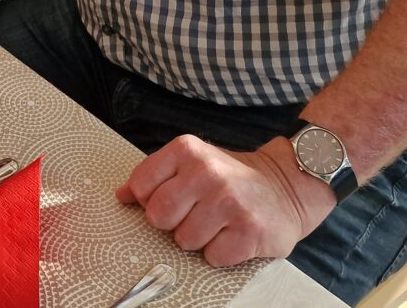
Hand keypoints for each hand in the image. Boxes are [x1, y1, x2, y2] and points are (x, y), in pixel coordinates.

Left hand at [116, 135, 334, 268]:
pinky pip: (213, 257)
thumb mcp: (191, 163)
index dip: (151, 200)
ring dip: (200, 239)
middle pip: (158, 216)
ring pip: (184, 241)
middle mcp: (206, 172)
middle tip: (197, 213)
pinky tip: (235, 234)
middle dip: (173, 223)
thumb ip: (154, 177)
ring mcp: (229, 201)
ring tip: (219, 222)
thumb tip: (120, 194)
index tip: (173, 198)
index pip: (141, 185)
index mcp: (187, 150)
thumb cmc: (230, 178)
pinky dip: (222, 253)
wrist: (286, 186)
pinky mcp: (249, 231)